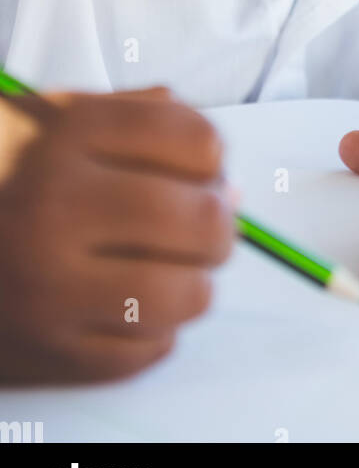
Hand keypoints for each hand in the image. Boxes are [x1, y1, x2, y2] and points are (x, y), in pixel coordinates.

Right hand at [0, 85, 236, 384]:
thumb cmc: (3, 175)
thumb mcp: (53, 116)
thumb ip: (139, 119)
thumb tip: (226, 180)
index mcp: (66, 135)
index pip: (195, 142)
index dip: (212, 156)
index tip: (200, 166)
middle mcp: (57, 207)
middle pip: (201, 221)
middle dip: (218, 223)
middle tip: (203, 225)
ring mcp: (49, 286)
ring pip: (184, 295)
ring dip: (195, 282)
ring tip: (172, 268)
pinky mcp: (45, 351)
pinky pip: (145, 351)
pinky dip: (154, 330)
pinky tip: (128, 305)